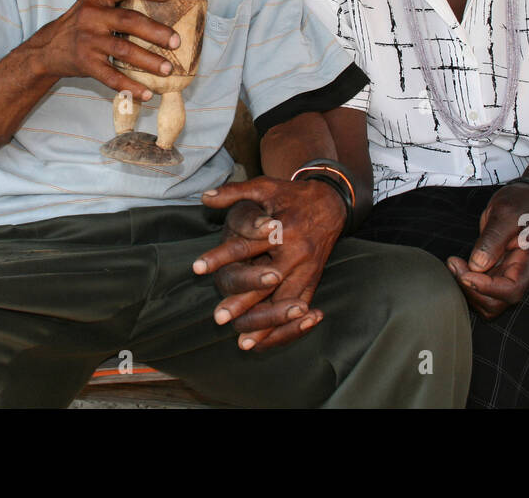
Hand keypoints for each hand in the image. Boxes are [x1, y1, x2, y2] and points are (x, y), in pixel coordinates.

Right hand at [35, 0, 179, 97]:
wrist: (48, 49)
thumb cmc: (83, 24)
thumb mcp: (94, 5)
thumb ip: (119, 2)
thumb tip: (166, 10)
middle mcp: (91, 15)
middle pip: (129, 20)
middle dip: (156, 31)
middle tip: (176, 41)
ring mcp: (87, 40)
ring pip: (124, 50)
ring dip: (149, 61)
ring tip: (168, 69)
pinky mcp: (85, 63)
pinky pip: (111, 76)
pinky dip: (130, 86)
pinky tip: (146, 93)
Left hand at [193, 176, 347, 350]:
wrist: (331, 202)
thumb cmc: (292, 196)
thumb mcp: (265, 186)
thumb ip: (235, 192)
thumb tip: (205, 197)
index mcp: (281, 229)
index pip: (245, 246)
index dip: (220, 257)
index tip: (197, 268)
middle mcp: (295, 253)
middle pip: (266, 283)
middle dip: (243, 301)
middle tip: (219, 317)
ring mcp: (307, 270)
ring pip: (284, 301)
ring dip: (265, 323)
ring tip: (243, 342)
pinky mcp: (313, 281)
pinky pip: (299, 308)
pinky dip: (285, 328)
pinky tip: (266, 342)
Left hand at [447, 183, 528, 319]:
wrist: (528, 197)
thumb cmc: (521, 202)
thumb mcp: (505, 213)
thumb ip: (492, 239)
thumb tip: (477, 266)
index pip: (511, 290)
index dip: (486, 287)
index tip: (465, 272)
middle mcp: (520, 273)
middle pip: (497, 302)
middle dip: (472, 289)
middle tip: (454, 264)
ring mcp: (508, 274)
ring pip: (487, 301)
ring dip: (467, 289)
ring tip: (454, 264)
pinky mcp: (496, 271)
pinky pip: (481, 289)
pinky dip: (466, 283)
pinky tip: (458, 264)